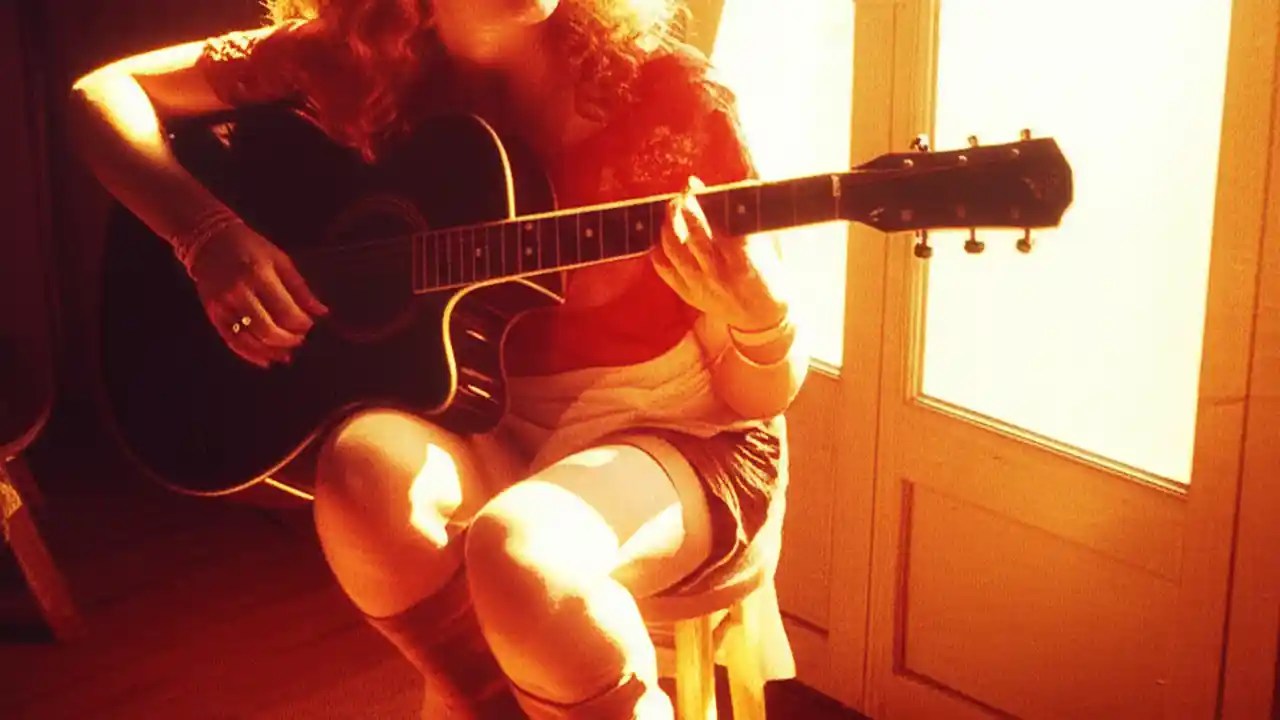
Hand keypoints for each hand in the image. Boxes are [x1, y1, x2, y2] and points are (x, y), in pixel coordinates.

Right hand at [188, 220, 328, 367]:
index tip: (309, 325)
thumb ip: (301, 288)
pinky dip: (250, 355)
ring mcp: (223, 305)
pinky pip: (232, 341)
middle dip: (288, 340)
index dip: (302, 324)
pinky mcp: (213, 314)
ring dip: (272, 351)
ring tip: (286, 354)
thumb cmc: (251, 248)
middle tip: (299, 340)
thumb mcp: (280, 260)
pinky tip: (266, 360)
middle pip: (268, 330)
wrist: (209, 240)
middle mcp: (239, 292)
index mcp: (260, 274)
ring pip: (249, 340)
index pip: (286, 311)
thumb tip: (322, 312)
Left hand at [652, 176, 787, 331]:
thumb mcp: (766, 248)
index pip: (718, 224)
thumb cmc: (767, 276)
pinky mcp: (687, 294)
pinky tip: (662, 235)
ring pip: (673, 250)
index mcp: (744, 261)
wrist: (760, 318)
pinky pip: (663, 268)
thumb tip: (731, 187)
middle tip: (681, 195)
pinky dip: (658, 248)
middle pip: (691, 235)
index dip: (702, 201)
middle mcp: (719, 274)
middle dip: (682, 209)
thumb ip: (746, 222)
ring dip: (668, 224)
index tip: (693, 184)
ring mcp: (700, 286)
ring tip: (672, 211)